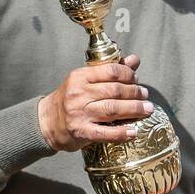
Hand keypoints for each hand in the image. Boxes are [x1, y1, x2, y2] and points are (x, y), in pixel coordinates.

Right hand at [37, 53, 153, 151]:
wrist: (47, 123)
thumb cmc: (70, 100)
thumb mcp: (86, 81)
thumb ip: (110, 71)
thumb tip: (134, 60)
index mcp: (79, 77)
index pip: (111, 71)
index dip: (129, 75)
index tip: (137, 80)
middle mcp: (78, 94)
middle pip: (115, 91)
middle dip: (135, 93)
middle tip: (145, 96)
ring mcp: (79, 113)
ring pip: (113, 109)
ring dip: (134, 110)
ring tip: (147, 110)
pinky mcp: (81, 132)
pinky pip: (105, 133)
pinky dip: (122, 133)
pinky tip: (134, 131)